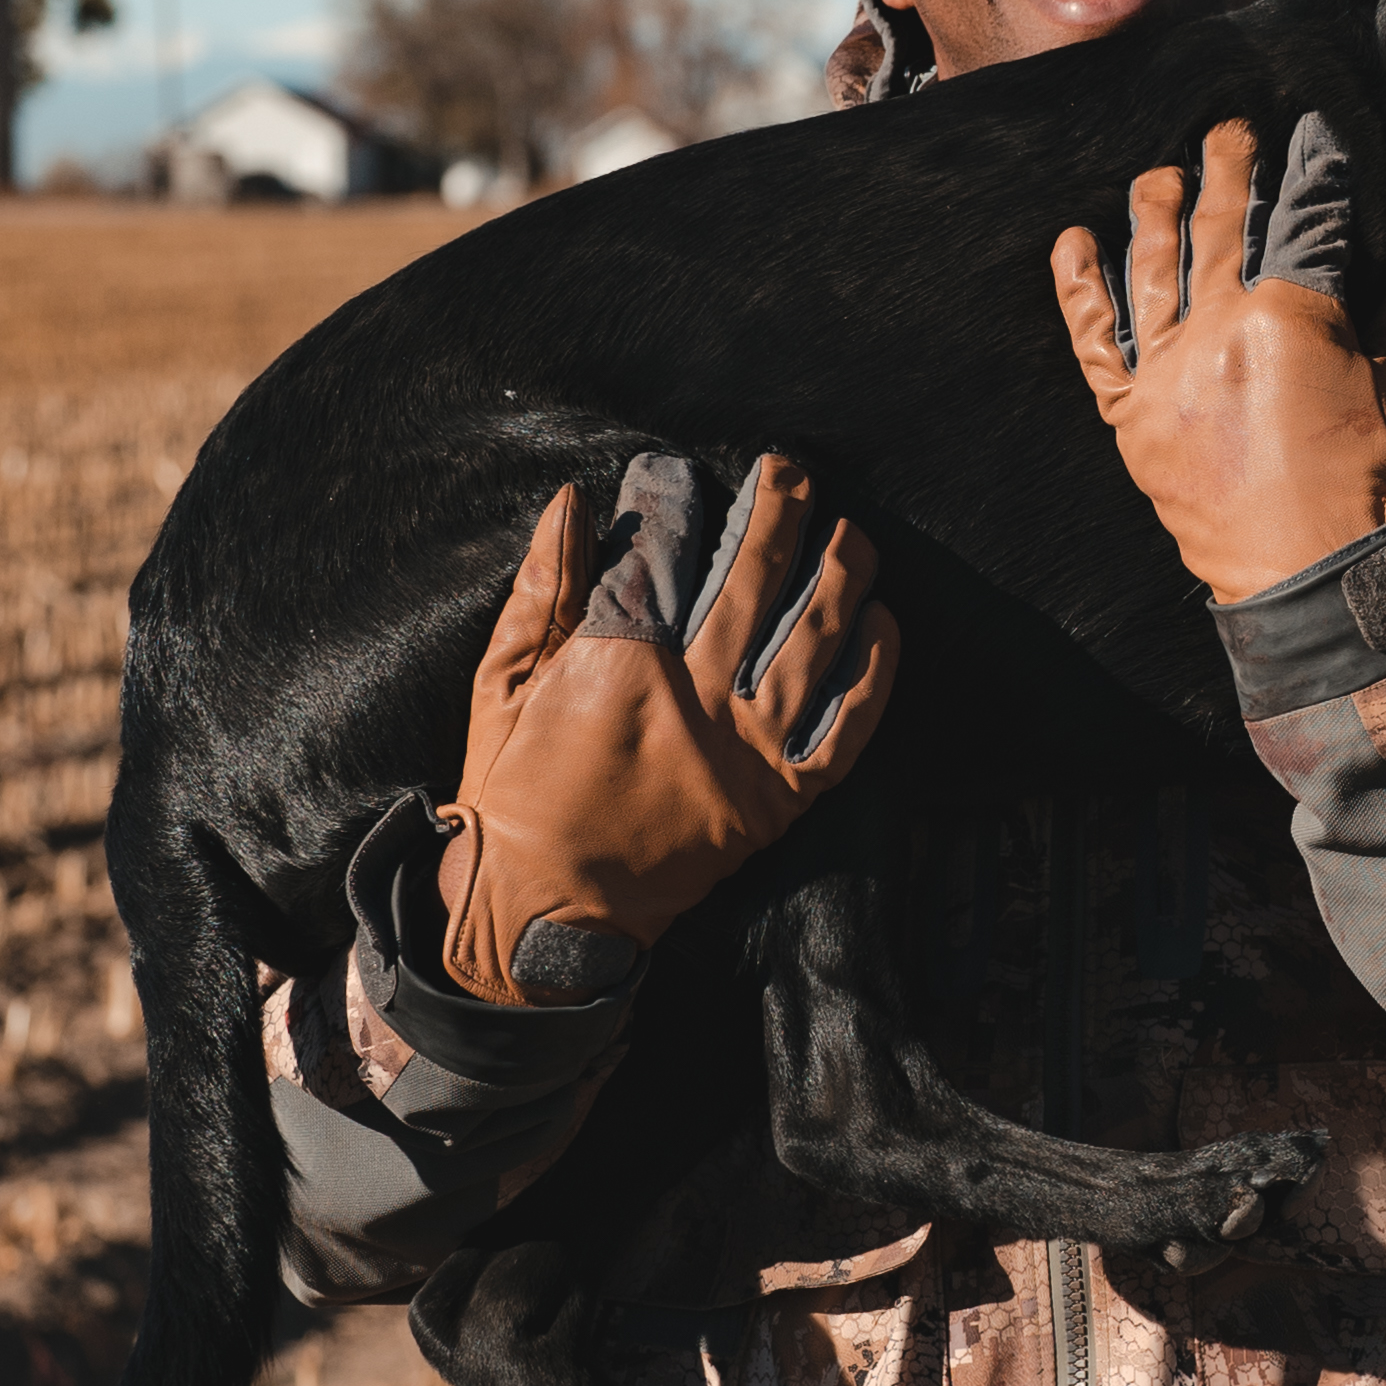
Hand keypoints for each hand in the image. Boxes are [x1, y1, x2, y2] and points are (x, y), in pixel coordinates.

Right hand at [436, 453, 899, 1006]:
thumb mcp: (500, 683)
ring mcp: (745, 749)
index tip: (684, 471)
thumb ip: (542, 590)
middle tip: (795, 471)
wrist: (543, 915)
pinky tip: (885, 627)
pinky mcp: (776, 800)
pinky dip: (872, 678)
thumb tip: (570, 502)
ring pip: (812, 643)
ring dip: (842, 579)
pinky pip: (844, 732)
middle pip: (752, 581)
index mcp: (620, 661)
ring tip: (857, 536)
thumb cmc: (514, 796)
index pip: (664, 555)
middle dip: (779, 514)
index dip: (676, 503)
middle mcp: (695, 695)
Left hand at [1050, 114, 1385, 603]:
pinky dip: (1079, 290)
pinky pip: (1094, 344)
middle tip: (1228, 131)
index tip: (1311, 135)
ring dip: (1152, 211)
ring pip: (1152, 269)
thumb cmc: (1376, 486)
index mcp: (1290, 314)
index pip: (1303, 220)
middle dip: (1226, 170)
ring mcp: (1168, 374)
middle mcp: (1218, 331)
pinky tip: (1072, 243)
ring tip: (1157, 175)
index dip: (1313, 172)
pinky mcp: (1135, 419)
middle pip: (1218, 229)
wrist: (1319, 580)